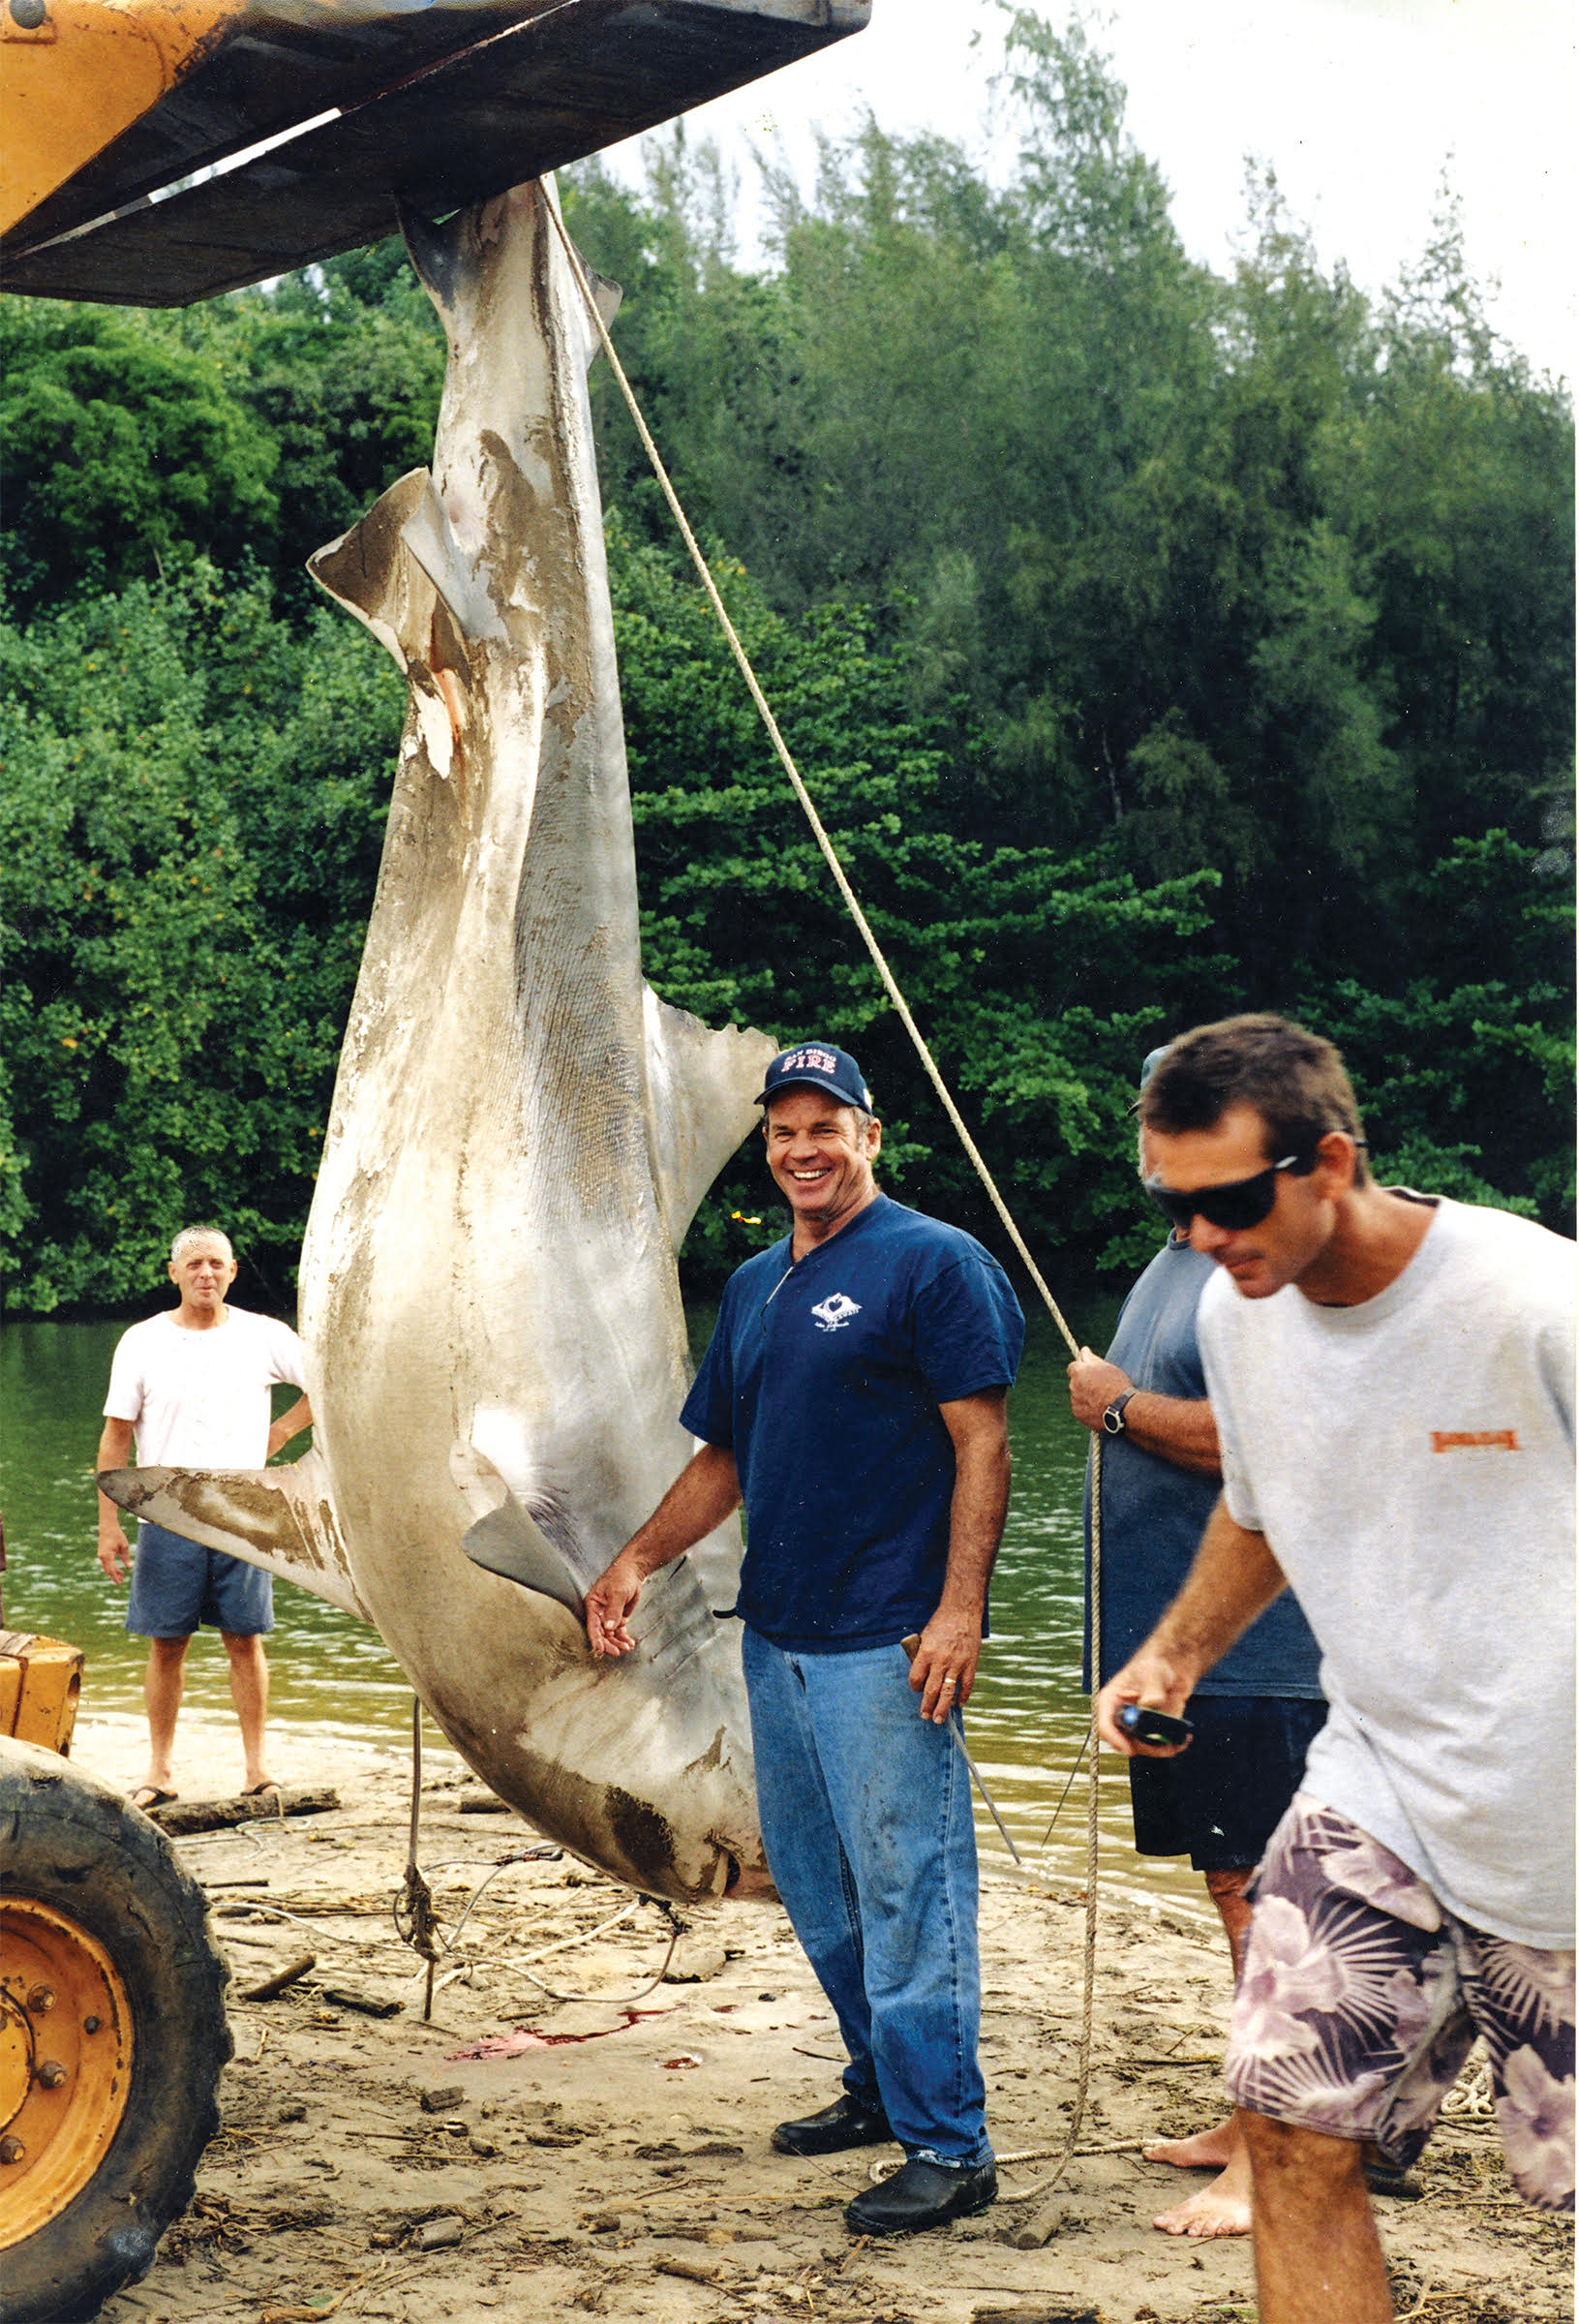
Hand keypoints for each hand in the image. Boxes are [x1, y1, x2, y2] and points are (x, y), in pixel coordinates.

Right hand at [98, 1526, 130, 1584]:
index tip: (119, 1583)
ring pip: (106, 1567)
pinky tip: (117, 1569)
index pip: (111, 1569)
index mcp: (107, 1555)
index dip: (115, 1577)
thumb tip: (130, 1567)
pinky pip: (105, 1563)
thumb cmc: (117, 1535)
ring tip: (121, 1574)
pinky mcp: (101, 1553)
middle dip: (114, 1576)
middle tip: (121, 1581)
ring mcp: (100, 1555)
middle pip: (108, 1570)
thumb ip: (126, 1558)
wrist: (108, 1527)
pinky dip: (111, 1567)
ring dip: (113, 1572)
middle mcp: (102, 1557)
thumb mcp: (124, 1546)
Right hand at [585, 1551, 642, 1656]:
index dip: (595, 1639)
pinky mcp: (618, 1618)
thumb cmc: (621, 1577)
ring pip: (610, 1634)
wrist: (632, 1571)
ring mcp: (608, 1616)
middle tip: (617, 1652)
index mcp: (593, 1605)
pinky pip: (619, 1631)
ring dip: (617, 1642)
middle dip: (608, 1644)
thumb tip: (608, 1628)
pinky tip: (630, 1643)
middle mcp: (598, 1612)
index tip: (599, 1650)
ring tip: (627, 1647)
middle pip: (601, 1633)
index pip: (592, 1625)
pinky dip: (624, 1638)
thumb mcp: (618, 1592)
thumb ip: (614, 1610)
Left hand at [905, 1608, 982, 1723]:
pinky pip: (967, 1685)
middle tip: (925, 1716)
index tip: (917, 1690)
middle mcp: (941, 1660)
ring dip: (943, 1707)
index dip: (915, 1687)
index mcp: (926, 1653)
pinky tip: (960, 1704)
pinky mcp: (970, 1663)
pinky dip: (963, 1696)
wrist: (961, 1612)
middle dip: (927, 1705)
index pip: (916, 1678)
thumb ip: (922, 1656)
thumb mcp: (925, 1637)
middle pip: (931, 1690)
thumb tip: (920, 1674)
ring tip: (939, 1719)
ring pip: (949, 1692)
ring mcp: (957, 1663)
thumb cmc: (940, 1623)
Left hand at [1066, 1347, 1132, 1430]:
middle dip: (1083, 1383)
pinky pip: (1079, 1408)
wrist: (1123, 1408)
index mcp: (1078, 1372)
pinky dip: (1086, 1408)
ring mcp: (1074, 1401)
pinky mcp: (1078, 1414)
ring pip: (1077, 1395)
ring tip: (1102, 1399)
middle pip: (1075, 1382)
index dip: (1082, 1369)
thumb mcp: (1107, 1367)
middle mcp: (1073, 1386)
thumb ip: (1091, 1358)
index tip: (1090, 1374)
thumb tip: (1083, 1349)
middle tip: (1100, 1387)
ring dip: (1084, 1396)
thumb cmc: (1117, 1385)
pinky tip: (1099, 1408)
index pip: (1072, 1367)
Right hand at [1094, 1650, 1194, 1755]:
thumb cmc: (1153, 1666)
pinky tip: (1183, 1740)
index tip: (1130, 1749)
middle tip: (1163, 1744)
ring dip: (1160, 1750)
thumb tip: (1150, 1705)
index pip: (1104, 1725)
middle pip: (1123, 1743)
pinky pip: (1157, 1748)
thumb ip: (1151, 1690)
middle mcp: (1120, 1718)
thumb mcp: (1151, 1672)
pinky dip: (1170, 1748)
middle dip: (1143, 1747)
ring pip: (1142, 1749)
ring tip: (1178, 1741)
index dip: (1115, 1739)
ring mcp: (1135, 1728)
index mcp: (1110, 1702)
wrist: (1171, 1671)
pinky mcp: (1152, 1733)